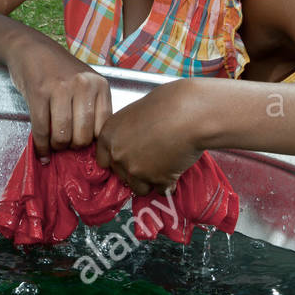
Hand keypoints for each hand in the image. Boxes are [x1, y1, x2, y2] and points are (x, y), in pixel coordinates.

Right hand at [6, 33, 111, 160]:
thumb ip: (91, 106)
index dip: (92, 142)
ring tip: (54, 145)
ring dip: (57, 146)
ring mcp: (60, 88)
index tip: (82, 144)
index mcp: (99, 85)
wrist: (30, 47)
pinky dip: (41, 145)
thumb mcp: (84, 81)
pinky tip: (41, 150)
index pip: (102, 127)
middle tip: (66, 145)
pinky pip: (41, 129)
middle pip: (83, 134)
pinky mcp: (38, 93)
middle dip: (73, 146)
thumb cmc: (59, 68)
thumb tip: (91, 144)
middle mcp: (83, 86)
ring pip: (62, 134)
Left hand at [95, 80, 203, 194]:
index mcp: (108, 135)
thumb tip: (131, 143)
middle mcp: (117, 155)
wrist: (190, 113)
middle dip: (136, 171)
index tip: (129, 158)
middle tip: (153, 158)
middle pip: (121, 175)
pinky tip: (176, 167)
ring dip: (151, 180)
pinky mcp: (156, 181)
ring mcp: (135, 170)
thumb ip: (127, 132)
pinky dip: (169, 182)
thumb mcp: (136, 113)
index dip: (118, 160)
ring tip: (166, 163)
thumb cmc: (168, 104)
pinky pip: (161, 190)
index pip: (104, 161)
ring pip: (139, 187)